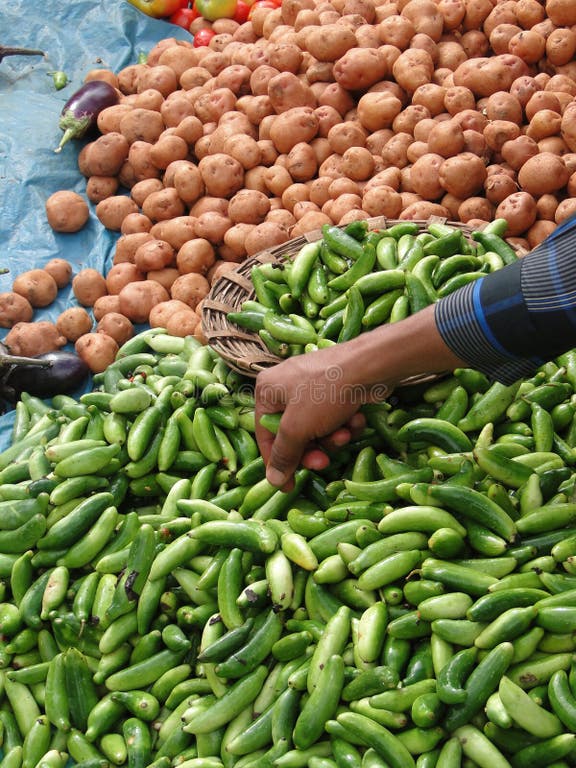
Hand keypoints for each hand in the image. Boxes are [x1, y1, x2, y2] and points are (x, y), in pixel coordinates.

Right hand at [255, 344, 387, 488]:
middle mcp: (286, 386)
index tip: (287, 486)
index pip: (265, 434)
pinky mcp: (336, 388)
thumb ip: (284, 454)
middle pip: (293, 434)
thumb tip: (273, 480)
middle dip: (312, 449)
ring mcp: (313, 386)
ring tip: (344, 434)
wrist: (370, 365)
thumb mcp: (298, 427)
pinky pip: (333, 416)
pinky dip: (344, 423)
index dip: (276, 462)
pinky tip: (356, 419)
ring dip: (331, 438)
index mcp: (268, 390)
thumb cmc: (325, 393)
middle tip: (324, 462)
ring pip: (316, 428)